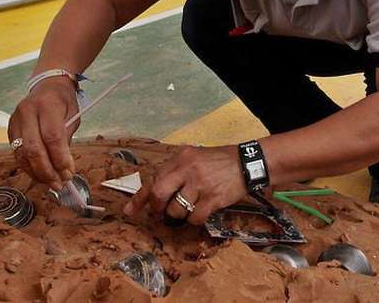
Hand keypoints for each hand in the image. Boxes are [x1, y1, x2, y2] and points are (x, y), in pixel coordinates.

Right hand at [8, 77, 80, 189]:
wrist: (47, 85)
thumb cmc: (64, 101)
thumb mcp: (73, 115)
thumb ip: (66, 138)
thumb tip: (64, 168)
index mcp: (46, 105)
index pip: (52, 137)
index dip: (60, 158)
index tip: (69, 173)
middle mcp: (26, 112)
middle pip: (33, 148)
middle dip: (47, 170)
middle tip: (59, 184)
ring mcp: (15, 121)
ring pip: (22, 154)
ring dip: (37, 173)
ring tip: (51, 183)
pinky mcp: (10, 129)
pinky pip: (17, 153)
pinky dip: (29, 167)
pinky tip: (40, 175)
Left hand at [123, 145, 246, 224]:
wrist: (248, 163)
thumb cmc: (219, 162)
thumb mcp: (195, 158)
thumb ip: (176, 172)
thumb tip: (153, 194)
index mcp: (181, 158)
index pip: (154, 179)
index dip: (140, 198)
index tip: (129, 211)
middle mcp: (187, 169)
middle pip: (158, 194)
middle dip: (158, 208)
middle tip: (164, 212)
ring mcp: (200, 184)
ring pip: (176, 210)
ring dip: (181, 214)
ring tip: (193, 205)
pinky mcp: (212, 198)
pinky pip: (194, 218)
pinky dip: (196, 219)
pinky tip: (204, 210)